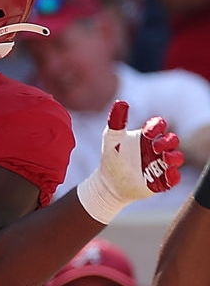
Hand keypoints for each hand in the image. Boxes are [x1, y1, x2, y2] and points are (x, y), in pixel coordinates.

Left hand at [77, 100, 184, 222]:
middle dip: (167, 141)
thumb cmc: (111, 157)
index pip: (158, 125)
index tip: (149, 131)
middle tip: (155, 145)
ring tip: (165, 158)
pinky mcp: (162, 180)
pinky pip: (173, 178)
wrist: (108, 183)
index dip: (157, 126)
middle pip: (171, 140)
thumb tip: (121, 102)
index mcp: (147, 135)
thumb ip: (116, 121)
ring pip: (176, 158)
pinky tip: (168, 174)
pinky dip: (173, 176)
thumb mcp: (111, 139)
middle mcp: (157, 148)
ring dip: (174, 157)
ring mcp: (161, 164)